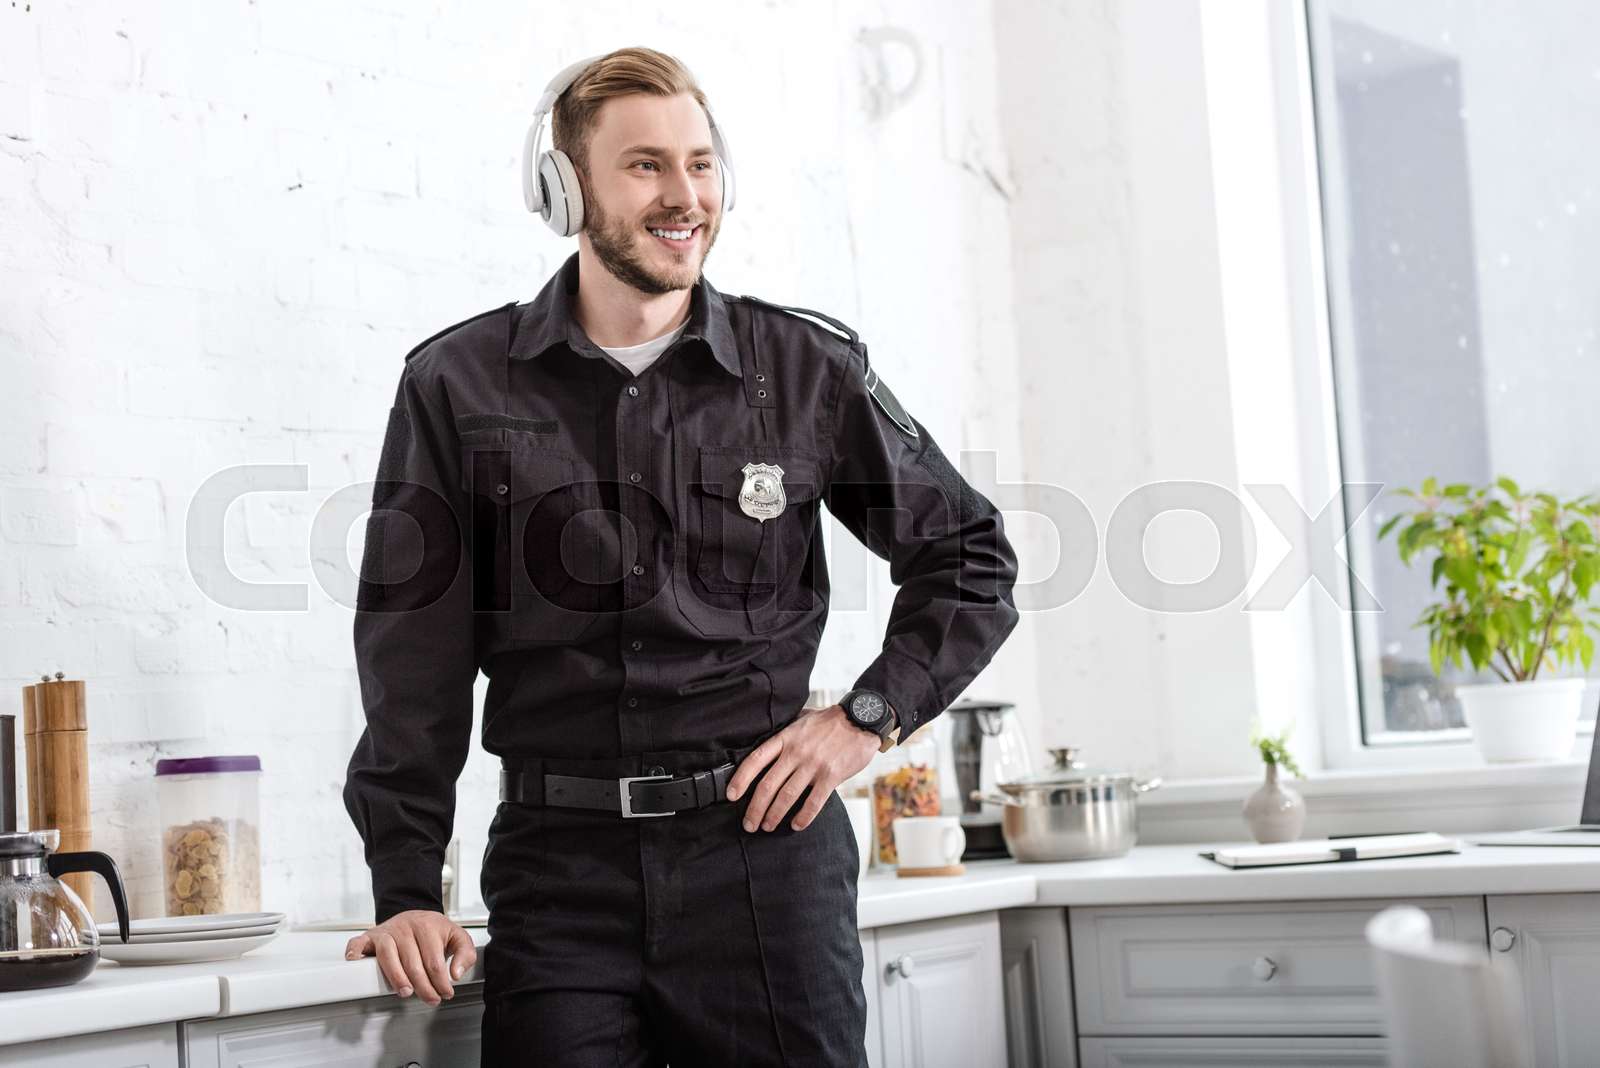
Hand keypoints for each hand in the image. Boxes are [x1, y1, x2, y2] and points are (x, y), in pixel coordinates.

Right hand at [344, 909, 476, 1005]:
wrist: (416, 916)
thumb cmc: (434, 931)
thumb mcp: (457, 937)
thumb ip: (465, 953)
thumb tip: (455, 973)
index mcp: (428, 926)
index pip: (434, 961)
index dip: (441, 982)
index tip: (445, 993)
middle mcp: (405, 927)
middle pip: (413, 963)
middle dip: (423, 987)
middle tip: (430, 998)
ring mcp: (386, 931)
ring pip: (388, 957)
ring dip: (396, 978)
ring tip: (406, 992)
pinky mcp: (370, 936)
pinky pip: (358, 943)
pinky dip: (354, 953)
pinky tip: (357, 963)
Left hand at [725, 704, 879, 831]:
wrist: (861, 719)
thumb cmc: (830, 721)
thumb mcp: (802, 719)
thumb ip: (785, 732)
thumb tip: (768, 743)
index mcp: (786, 738)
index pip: (756, 760)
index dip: (740, 779)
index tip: (731, 795)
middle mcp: (796, 752)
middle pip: (768, 785)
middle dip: (755, 808)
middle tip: (749, 823)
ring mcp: (814, 765)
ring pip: (787, 796)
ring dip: (774, 815)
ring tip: (767, 826)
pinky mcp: (831, 776)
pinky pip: (814, 802)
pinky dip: (804, 817)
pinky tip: (796, 825)